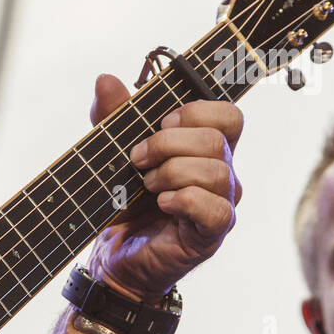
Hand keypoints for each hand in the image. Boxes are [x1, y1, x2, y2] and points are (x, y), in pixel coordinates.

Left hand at [86, 73, 242, 301]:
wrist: (115, 253)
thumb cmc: (124, 202)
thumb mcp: (114, 152)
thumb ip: (112, 116)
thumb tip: (105, 79)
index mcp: (206, 148)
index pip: (228, 115)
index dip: (195, 111)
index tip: (159, 123)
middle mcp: (223, 172)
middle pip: (217, 139)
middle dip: (167, 143)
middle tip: (137, 160)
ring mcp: (221, 202)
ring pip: (215, 171)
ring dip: (170, 173)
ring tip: (146, 186)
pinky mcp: (212, 232)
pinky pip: (215, 208)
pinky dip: (182, 200)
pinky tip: (161, 203)